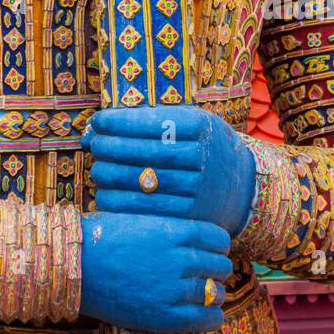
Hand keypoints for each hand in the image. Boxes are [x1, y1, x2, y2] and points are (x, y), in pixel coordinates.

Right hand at [80, 210, 231, 332]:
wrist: (77, 266)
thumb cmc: (103, 238)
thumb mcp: (141, 221)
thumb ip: (169, 229)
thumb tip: (192, 238)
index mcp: (174, 231)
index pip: (218, 237)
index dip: (218, 244)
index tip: (213, 249)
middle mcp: (179, 259)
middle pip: (220, 265)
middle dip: (217, 268)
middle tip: (208, 272)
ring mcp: (174, 289)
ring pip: (216, 292)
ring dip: (215, 293)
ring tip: (207, 293)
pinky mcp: (165, 316)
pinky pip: (206, 318)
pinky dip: (213, 316)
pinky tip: (208, 313)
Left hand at [84, 105, 255, 235]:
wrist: (240, 187)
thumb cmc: (204, 145)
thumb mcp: (191, 121)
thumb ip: (153, 118)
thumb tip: (101, 123)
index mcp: (200, 127)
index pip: (151, 122)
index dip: (119, 122)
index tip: (98, 121)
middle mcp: (201, 156)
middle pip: (144, 152)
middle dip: (110, 147)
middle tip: (93, 144)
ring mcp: (197, 188)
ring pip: (141, 181)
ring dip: (110, 174)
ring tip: (97, 167)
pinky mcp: (189, 215)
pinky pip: (146, 210)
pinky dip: (120, 202)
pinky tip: (105, 193)